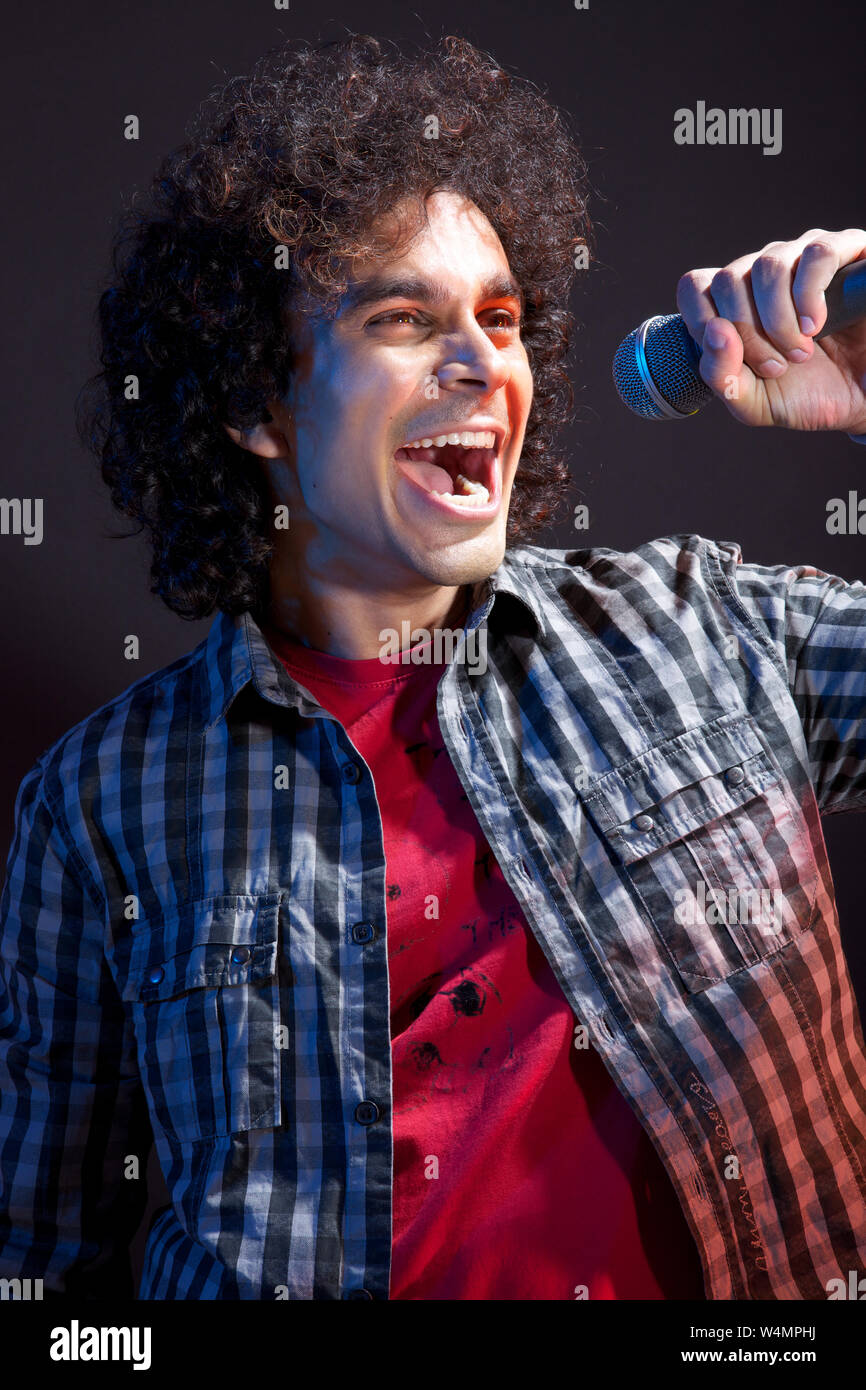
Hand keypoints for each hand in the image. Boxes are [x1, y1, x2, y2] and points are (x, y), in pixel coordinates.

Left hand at [676, 228, 865, 434]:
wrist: (862, 398)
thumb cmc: (806, 394)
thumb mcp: (753, 401)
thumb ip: (721, 376)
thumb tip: (714, 330)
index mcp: (734, 301)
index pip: (694, 286)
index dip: (702, 322)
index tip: (734, 359)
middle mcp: (763, 272)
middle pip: (727, 280)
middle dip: (748, 336)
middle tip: (777, 367)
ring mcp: (802, 256)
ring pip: (766, 266)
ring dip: (779, 321)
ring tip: (801, 352)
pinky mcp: (845, 249)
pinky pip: (815, 255)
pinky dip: (809, 297)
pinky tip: (816, 325)